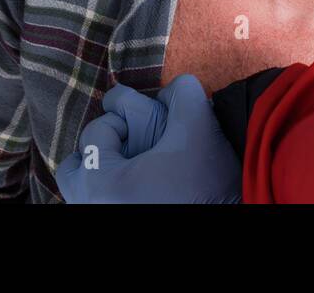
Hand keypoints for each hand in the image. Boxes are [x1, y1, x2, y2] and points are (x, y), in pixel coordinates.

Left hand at [55, 76, 241, 203]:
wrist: (239, 213)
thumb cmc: (211, 181)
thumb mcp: (199, 124)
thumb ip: (182, 90)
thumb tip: (174, 86)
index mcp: (103, 185)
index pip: (95, 134)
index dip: (121, 118)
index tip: (146, 126)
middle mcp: (95, 209)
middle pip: (74, 169)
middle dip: (98, 148)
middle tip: (127, 145)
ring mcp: (103, 220)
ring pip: (84, 191)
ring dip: (101, 171)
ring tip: (131, 166)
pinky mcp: (118, 226)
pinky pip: (100, 204)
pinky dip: (112, 192)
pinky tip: (142, 186)